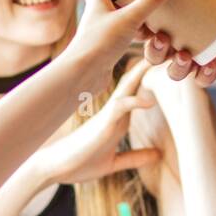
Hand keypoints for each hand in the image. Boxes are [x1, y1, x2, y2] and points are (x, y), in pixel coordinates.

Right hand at [35, 59, 161, 184]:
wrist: (52, 169)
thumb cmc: (78, 162)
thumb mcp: (113, 162)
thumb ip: (134, 157)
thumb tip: (158, 155)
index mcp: (117, 119)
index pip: (134, 92)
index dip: (147, 77)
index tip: (163, 63)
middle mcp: (112, 112)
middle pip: (131, 82)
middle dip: (146, 65)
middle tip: (164, 47)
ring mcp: (107, 115)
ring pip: (126, 87)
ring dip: (141, 72)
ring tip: (157, 58)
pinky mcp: (101, 124)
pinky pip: (120, 108)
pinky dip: (135, 102)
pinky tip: (150, 101)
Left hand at [70, 0, 177, 93]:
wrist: (83, 75)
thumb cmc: (98, 42)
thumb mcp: (130, 17)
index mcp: (97, 2)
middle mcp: (98, 16)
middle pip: (118, 3)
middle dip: (135, 4)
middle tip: (152, 0)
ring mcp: (102, 34)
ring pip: (124, 23)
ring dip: (139, 24)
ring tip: (155, 23)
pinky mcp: (108, 50)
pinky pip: (126, 39)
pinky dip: (137, 39)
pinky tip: (149, 42)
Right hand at [141, 0, 215, 86]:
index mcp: (160, 26)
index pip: (141, 33)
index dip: (138, 32)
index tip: (141, 26)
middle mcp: (171, 46)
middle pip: (154, 55)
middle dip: (155, 50)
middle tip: (163, 39)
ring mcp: (189, 60)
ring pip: (174, 72)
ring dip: (177, 66)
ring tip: (185, 55)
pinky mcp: (208, 68)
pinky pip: (202, 78)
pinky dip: (204, 75)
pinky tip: (208, 67)